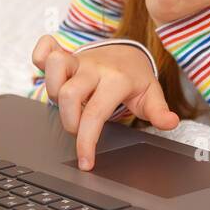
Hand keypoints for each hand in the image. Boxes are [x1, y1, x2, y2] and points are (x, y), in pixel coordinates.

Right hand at [31, 34, 178, 170]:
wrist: (129, 54)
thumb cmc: (135, 79)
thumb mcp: (151, 95)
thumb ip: (159, 112)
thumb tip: (170, 123)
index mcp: (116, 80)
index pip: (95, 113)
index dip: (86, 142)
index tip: (85, 162)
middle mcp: (95, 67)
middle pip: (67, 94)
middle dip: (69, 121)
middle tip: (80, 129)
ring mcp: (78, 59)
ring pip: (54, 68)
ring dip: (52, 92)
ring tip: (66, 106)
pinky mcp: (66, 55)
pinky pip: (45, 48)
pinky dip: (39, 55)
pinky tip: (44, 70)